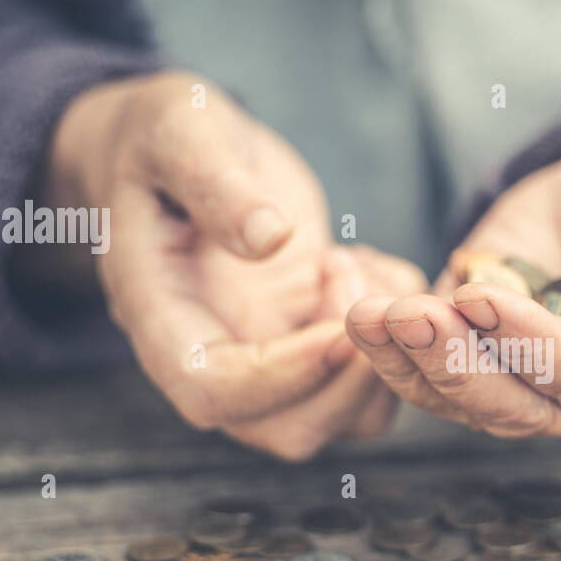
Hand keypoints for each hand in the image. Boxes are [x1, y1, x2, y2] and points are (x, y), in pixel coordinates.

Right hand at [39, 71, 425, 458]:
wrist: (183, 150)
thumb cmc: (165, 136)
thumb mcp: (178, 130)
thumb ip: (215, 182)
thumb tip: (270, 236)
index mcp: (162, 318)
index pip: (212, 392)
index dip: (280, 375)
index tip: (335, 326)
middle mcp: (217, 357)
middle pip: (287, 430)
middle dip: (348, 375)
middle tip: (349, 272)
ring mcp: (269, 359)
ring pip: (342, 418)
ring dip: (380, 356)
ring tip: (353, 261)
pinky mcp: (312, 343)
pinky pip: (372, 379)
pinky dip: (398, 336)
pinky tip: (370, 265)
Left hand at [345, 139, 560, 436]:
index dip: (530, 341)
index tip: (478, 296)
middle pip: (516, 405)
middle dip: (454, 365)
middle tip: (404, 314)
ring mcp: (530, 381)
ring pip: (466, 402)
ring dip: (409, 365)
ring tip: (364, 315)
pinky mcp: (482, 360)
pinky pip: (433, 378)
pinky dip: (390, 356)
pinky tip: (355, 314)